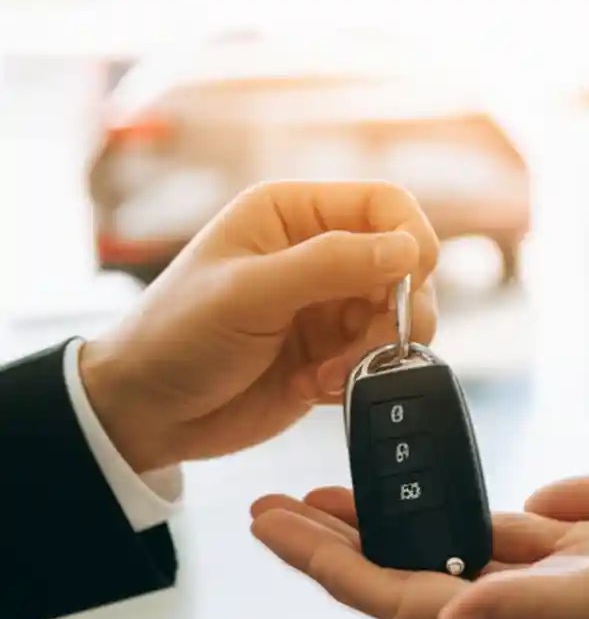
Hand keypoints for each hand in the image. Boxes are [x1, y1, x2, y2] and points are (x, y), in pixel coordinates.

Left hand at [82, 181, 438, 471]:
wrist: (146, 413)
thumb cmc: (177, 336)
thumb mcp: (249, 293)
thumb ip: (330, 265)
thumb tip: (408, 251)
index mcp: (294, 214)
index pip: (386, 205)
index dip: (411, 240)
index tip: (407, 285)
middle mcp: (320, 252)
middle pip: (407, 266)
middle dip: (396, 310)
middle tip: (367, 344)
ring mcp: (330, 304)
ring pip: (402, 316)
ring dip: (376, 350)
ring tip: (326, 374)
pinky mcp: (335, 352)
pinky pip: (382, 358)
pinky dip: (361, 377)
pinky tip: (313, 387)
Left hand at [251, 431, 588, 618]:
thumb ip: (542, 609)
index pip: (416, 598)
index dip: (335, 567)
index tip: (272, 526)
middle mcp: (559, 595)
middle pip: (430, 570)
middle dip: (352, 542)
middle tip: (284, 504)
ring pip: (477, 538)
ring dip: (412, 514)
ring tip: (352, 483)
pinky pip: (543, 511)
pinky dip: (495, 500)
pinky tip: (466, 485)